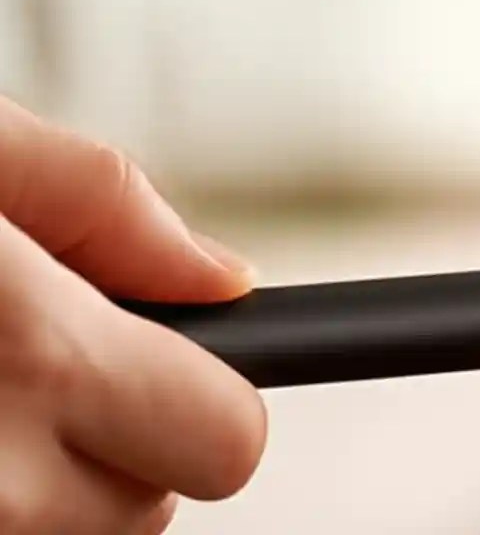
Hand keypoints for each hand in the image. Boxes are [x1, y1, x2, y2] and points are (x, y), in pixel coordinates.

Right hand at [0, 97, 265, 532]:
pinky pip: (9, 530)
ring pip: (70, 528)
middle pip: (153, 502)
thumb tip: (223, 275)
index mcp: (34, 355)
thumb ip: (101, 205)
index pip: (230, 439)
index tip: (194, 368)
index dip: (214, 394)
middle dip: (121, 432)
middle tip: (41, 354)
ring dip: (41, 468)